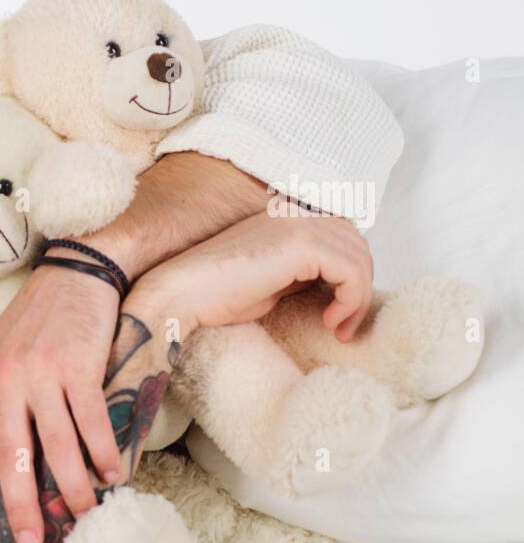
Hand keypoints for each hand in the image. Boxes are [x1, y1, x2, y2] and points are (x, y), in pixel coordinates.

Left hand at [0, 262, 122, 542]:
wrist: (72, 273)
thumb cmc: (33, 319)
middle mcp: (9, 384)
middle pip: (11, 454)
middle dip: (20, 502)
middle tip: (33, 539)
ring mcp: (44, 375)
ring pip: (56, 443)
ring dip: (71, 484)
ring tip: (84, 513)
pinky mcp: (79, 366)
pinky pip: (91, 418)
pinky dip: (103, 449)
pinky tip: (115, 473)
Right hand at [135, 208, 373, 340]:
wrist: (181, 294)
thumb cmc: (214, 297)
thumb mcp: (270, 282)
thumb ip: (301, 275)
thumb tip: (333, 288)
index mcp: (286, 219)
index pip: (340, 239)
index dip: (347, 277)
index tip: (337, 316)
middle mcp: (296, 214)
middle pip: (356, 245)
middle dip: (358, 289)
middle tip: (343, 328)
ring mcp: (299, 224)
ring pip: (360, 257)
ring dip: (357, 298)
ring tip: (338, 328)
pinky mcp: (302, 244)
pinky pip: (351, 270)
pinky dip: (351, 299)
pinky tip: (329, 321)